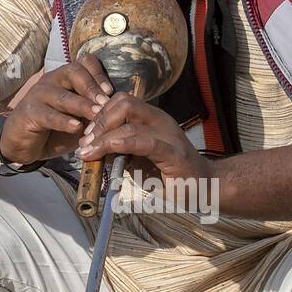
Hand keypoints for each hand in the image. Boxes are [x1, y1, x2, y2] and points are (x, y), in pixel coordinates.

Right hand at [0, 55, 112, 164]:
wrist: (23, 142)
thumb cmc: (55, 127)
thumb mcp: (78, 117)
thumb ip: (94, 111)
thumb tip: (120, 112)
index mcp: (66, 77)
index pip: (84, 63)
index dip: (98, 74)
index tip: (110, 91)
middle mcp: (52, 81)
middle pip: (74, 73)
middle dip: (92, 87)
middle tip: (105, 102)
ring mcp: (39, 95)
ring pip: (63, 96)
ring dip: (82, 105)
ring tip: (97, 114)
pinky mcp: (30, 113)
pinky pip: (48, 115)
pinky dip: (63, 121)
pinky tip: (76, 127)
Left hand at [78, 93, 210, 188]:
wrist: (205, 189)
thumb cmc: (171, 177)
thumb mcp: (138, 162)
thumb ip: (119, 152)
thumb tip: (93, 149)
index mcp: (152, 119)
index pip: (121, 102)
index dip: (100, 114)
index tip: (86, 134)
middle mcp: (160, 120)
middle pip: (124, 103)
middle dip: (99, 121)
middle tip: (86, 142)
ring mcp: (168, 134)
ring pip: (130, 121)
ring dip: (104, 136)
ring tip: (88, 150)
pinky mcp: (173, 152)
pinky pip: (144, 141)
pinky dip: (122, 143)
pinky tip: (108, 149)